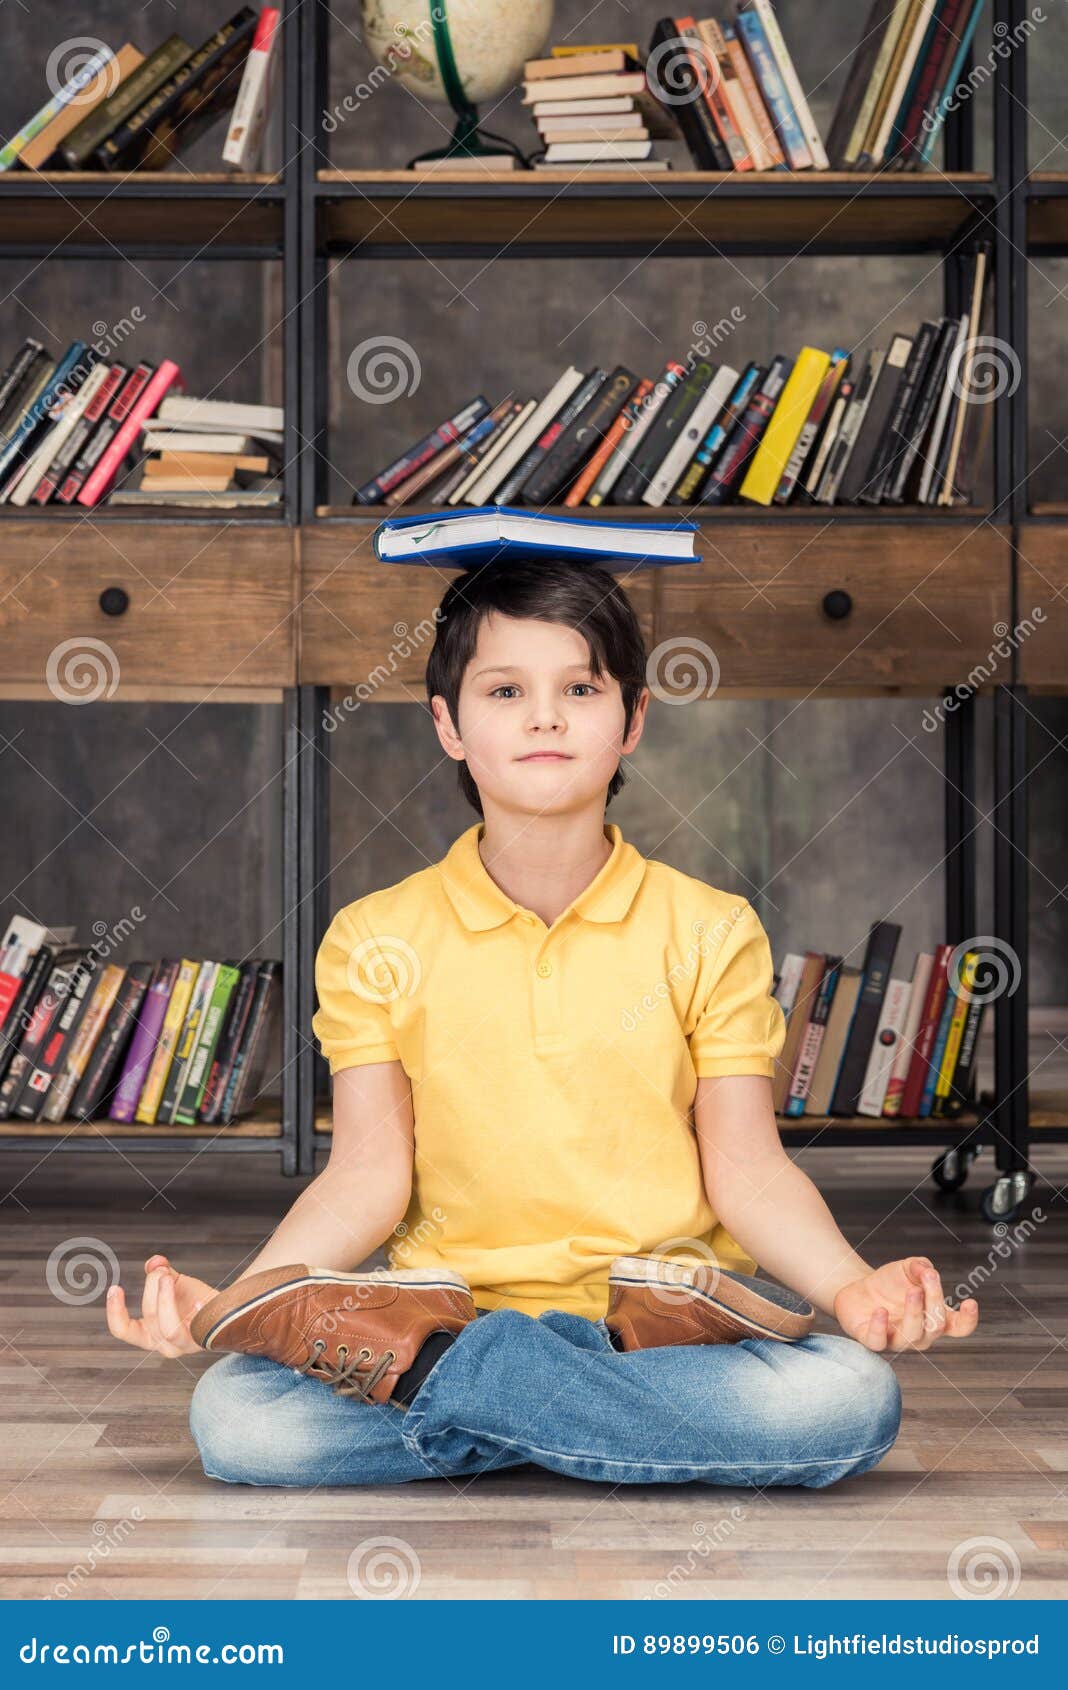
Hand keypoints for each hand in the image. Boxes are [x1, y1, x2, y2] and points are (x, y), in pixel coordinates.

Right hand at [106, 1254, 217, 1356]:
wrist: (224, 1308)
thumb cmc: (194, 1298)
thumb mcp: (173, 1282)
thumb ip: (160, 1272)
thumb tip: (154, 1263)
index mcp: (149, 1333)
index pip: (123, 1330)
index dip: (115, 1312)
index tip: (116, 1288)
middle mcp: (163, 1344)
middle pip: (149, 1316)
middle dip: (152, 1286)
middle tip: (161, 1270)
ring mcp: (183, 1345)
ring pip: (167, 1326)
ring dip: (165, 1298)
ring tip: (168, 1277)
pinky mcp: (202, 1341)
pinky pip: (194, 1329)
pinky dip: (195, 1311)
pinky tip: (199, 1301)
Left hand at [833, 1255, 978, 1352]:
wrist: (858, 1288)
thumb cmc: (890, 1283)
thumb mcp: (907, 1268)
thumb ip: (920, 1266)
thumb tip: (927, 1271)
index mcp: (934, 1318)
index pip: (959, 1327)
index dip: (968, 1320)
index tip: (970, 1302)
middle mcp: (920, 1334)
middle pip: (936, 1326)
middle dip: (935, 1301)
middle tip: (928, 1278)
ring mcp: (897, 1340)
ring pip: (912, 1335)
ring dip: (914, 1313)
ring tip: (912, 1290)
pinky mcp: (873, 1340)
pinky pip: (878, 1341)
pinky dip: (880, 1327)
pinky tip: (880, 1310)